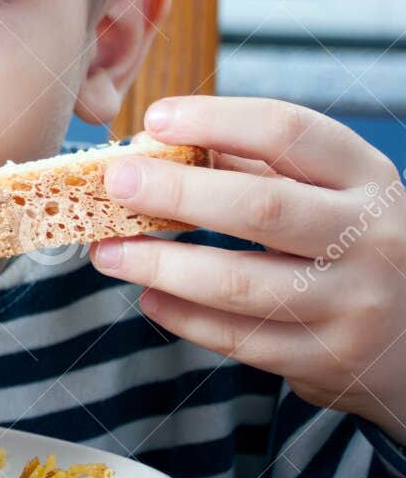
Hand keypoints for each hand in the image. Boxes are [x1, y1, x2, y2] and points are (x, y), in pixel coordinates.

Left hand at [88, 96, 405, 443]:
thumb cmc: (349, 244)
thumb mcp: (328, 193)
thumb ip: (253, 167)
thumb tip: (154, 148)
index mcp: (365, 177)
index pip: (288, 132)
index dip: (215, 120)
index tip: (153, 118)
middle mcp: (369, 237)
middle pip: (261, 208)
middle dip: (176, 193)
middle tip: (114, 182)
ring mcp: (352, 304)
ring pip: (240, 284)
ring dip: (161, 266)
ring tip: (107, 252)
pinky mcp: (326, 359)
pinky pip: (239, 338)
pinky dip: (182, 316)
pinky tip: (148, 295)